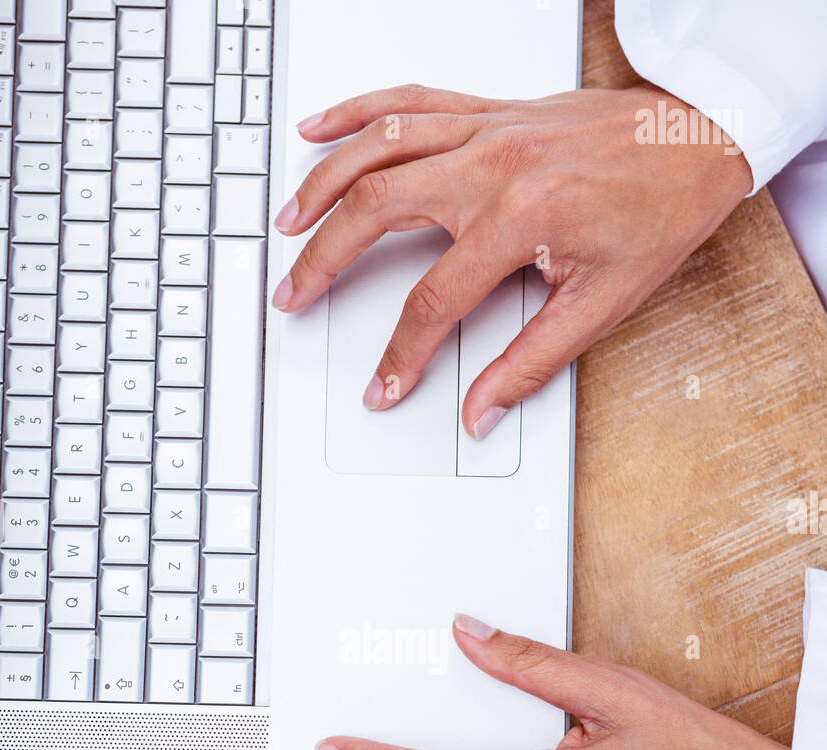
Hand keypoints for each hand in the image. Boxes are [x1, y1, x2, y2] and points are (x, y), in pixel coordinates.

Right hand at [272, 84, 752, 438]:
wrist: (699, 140)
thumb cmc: (660, 210)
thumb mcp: (601, 304)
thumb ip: (531, 363)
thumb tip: (483, 410)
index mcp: (519, 217)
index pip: (434, 300)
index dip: (401, 354)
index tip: (383, 385)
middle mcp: (492, 163)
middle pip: (377, 210)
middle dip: (323, 259)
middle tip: (293, 294)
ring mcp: (485, 128)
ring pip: (377, 147)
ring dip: (323, 185)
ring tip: (287, 224)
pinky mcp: (488, 110)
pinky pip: (407, 102)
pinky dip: (356, 113)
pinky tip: (319, 129)